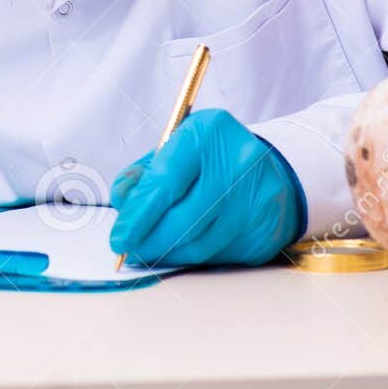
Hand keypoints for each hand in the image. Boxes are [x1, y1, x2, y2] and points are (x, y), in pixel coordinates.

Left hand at [110, 108, 306, 268]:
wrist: (267, 171)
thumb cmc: (208, 159)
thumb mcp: (173, 149)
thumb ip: (143, 174)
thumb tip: (124, 203)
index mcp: (209, 130)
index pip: (166, 181)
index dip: (139, 215)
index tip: (119, 237)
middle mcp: (239, 161)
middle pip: (183, 218)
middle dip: (150, 240)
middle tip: (130, 250)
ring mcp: (258, 197)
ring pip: (200, 243)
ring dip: (168, 254)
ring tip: (151, 251)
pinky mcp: (266, 229)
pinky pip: (218, 256)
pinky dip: (193, 257)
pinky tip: (183, 249)